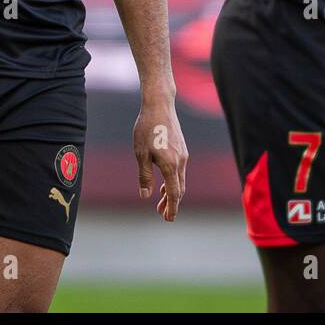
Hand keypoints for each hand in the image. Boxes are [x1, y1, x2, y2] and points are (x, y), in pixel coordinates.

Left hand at [133, 96, 187, 220]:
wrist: (159, 105)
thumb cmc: (147, 128)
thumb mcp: (141, 154)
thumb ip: (144, 176)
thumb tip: (145, 196)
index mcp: (171, 165)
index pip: (174, 192)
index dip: (172, 207)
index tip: (169, 219)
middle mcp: (181, 161)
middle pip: (179, 188)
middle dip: (171, 203)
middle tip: (163, 215)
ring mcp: (183, 154)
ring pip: (179, 179)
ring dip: (171, 192)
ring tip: (160, 202)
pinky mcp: (181, 148)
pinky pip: (179, 170)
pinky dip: (173, 180)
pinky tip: (163, 183)